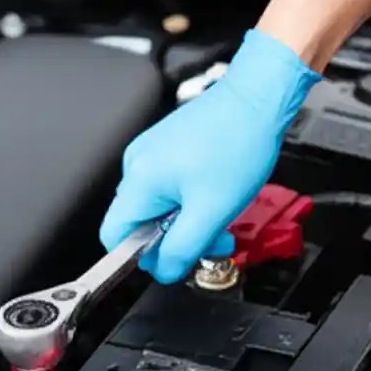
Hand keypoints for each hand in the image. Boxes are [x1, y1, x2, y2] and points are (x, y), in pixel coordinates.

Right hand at [99, 29, 320, 283]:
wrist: (257, 100)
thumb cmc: (238, 142)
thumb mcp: (211, 212)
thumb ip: (182, 249)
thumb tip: (164, 270)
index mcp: (139, 180)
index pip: (113, 235)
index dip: (139, 258)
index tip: (170, 260)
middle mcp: (138, 164)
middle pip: (139, 223)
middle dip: (174, 240)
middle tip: (208, 242)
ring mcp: (152, 152)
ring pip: (158, 207)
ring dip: (187, 222)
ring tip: (218, 219)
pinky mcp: (168, 146)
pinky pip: (170, 187)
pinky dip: (191, 201)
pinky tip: (216, 196)